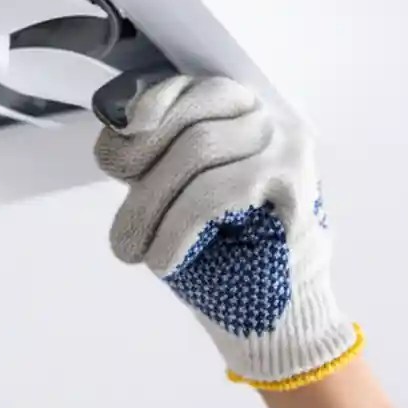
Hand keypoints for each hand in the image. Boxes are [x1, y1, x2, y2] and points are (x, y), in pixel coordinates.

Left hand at [94, 75, 360, 388]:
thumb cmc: (223, 255)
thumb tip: (118, 129)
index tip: (113, 151)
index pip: (193, 88)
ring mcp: (286, 148)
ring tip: (130, 248)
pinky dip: (176, 229)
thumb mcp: (179, 195)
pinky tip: (162, 260)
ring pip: (196, 152)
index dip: (150, 108)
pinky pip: (212, 194)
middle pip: (189, 122)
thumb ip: (158, 158)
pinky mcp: (294, 184)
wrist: (274, 319)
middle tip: (120, 228)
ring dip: (148, 207)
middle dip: (138, 170)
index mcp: (241, 115)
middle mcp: (270, 120)